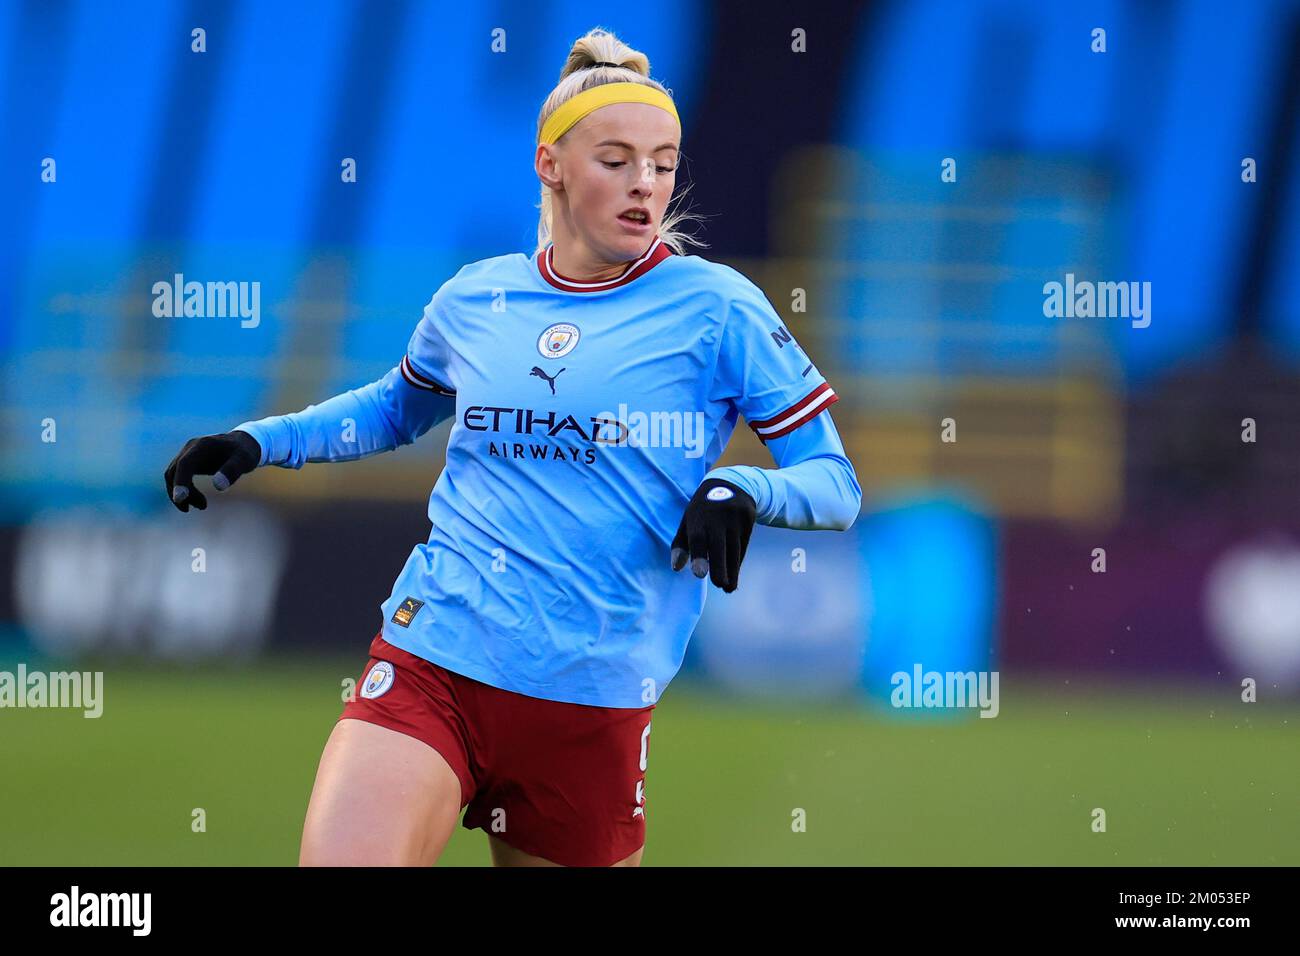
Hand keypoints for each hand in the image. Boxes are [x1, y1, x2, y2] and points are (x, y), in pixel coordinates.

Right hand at [164, 430, 261, 511]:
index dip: (181, 481)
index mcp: (202, 445)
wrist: (244, 443)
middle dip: (183, 492)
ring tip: (203, 506)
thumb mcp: (244, 460)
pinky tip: (198, 502)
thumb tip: (218, 486)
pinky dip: (185, 491)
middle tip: (203, 507)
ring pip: (173, 476)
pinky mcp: (188, 462)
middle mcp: (190, 448)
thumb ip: (232, 470)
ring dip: (183, 494)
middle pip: (174, 472)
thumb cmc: (245, 452)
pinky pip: (178, 478)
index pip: (184, 464)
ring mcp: (187, 454)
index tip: (180, 498)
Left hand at [669, 478, 756, 592]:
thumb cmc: (703, 510)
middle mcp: (717, 518)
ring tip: (728, 588)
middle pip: (719, 546)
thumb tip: (676, 568)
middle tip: (719, 586)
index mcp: (698, 518)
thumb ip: (681, 544)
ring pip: (734, 549)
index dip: (698, 556)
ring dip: (732, 570)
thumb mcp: (688, 520)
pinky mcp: (748, 520)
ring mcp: (735, 519)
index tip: (699, 574)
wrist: (731, 484)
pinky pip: (742, 546)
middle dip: (719, 568)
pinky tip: (734, 574)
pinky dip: (738, 561)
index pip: (698, 539)